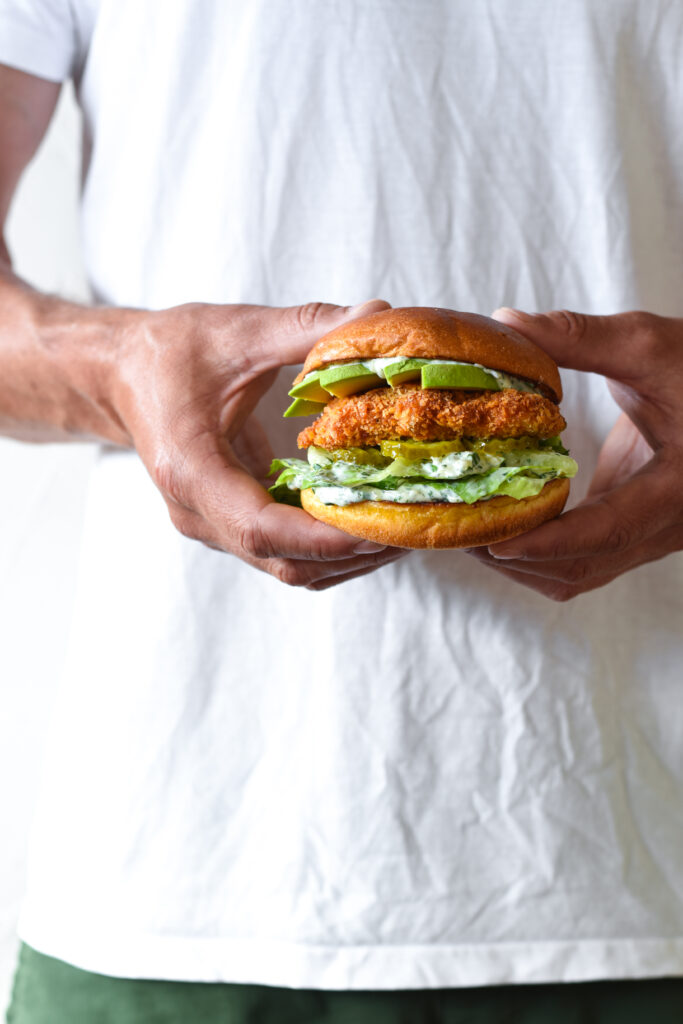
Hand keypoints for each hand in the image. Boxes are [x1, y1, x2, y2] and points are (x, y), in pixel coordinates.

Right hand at [112, 299, 406, 588]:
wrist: (119, 375)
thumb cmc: (166, 353)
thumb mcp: (236, 332)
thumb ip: (306, 328)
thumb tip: (377, 314)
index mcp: (190, 471)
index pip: (262, 529)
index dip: (326, 537)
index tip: (384, 526)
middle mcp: (197, 513)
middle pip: (282, 561)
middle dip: (352, 554)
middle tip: (415, 528)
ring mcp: (210, 525)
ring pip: (285, 566)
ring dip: (345, 558)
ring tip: (404, 529)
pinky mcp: (226, 522)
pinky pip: (282, 550)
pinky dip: (327, 545)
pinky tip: (368, 518)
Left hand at [466, 308, 682, 599]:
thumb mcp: (648, 346)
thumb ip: (579, 337)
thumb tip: (505, 324)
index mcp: (679, 487)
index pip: (609, 530)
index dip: (548, 541)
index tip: (494, 540)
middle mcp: (670, 526)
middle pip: (582, 568)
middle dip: (517, 557)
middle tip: (462, 530)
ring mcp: (654, 535)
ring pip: (580, 574)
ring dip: (524, 562)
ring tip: (472, 529)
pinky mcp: (636, 531)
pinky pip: (585, 560)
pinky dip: (541, 553)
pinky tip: (507, 522)